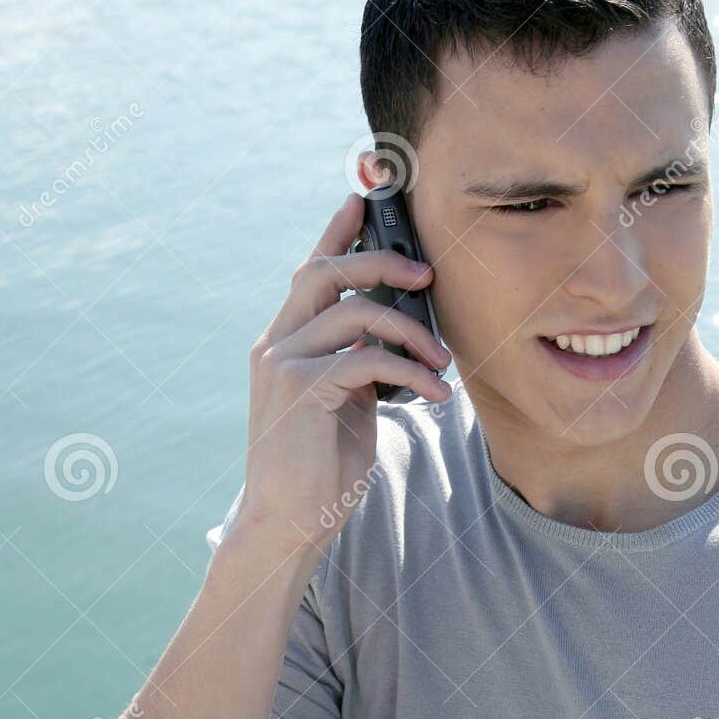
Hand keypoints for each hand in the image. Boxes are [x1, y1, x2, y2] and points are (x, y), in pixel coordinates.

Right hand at [236, 193, 451, 559]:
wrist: (289, 522)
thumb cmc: (321, 468)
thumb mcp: (345, 403)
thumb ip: (357, 361)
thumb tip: (397, 332)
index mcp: (284, 342)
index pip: (309, 271)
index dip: (336, 230)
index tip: (365, 196)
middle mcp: (276, 344)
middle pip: (325, 273)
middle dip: (380, 259)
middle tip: (426, 273)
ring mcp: (282, 364)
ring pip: (354, 313)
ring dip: (411, 331)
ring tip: (442, 360)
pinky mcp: (300, 391)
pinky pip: (366, 358)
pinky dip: (411, 371)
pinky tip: (436, 392)